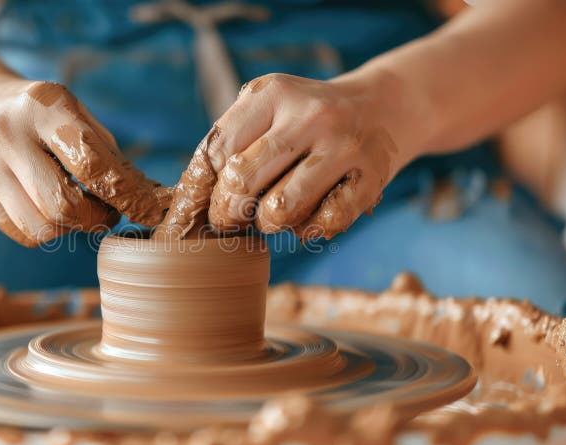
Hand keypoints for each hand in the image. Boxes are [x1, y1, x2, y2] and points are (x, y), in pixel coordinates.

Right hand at [0, 80, 170, 245]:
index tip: (149, 210)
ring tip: (83, 210)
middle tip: (110, 212)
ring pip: (42, 227)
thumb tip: (149, 200)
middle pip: (61, 205)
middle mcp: (7, 136)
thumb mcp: (78, 116)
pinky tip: (55, 211)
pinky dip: (50, 230)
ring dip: (73, 228)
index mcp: (42, 108)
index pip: (89, 162)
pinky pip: (24, 234)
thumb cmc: (44, 117)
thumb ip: (110, 156)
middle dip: (97, 218)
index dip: (124, 193)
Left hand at [161, 73, 412, 240]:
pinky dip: (306, 231)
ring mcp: (343, 147)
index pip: (217, 151)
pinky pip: (321, 225)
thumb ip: (229, 144)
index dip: (202, 190)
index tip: (200, 208)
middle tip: (230, 220)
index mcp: (272, 94)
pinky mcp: (370, 179)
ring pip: (279, 211)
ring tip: (271, 214)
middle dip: (227, 213)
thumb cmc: (304, 119)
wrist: (382, 107)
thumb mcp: (267, 111)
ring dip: (267, 224)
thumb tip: (183, 199)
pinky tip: (308, 216)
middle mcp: (309, 115)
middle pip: (241, 182)